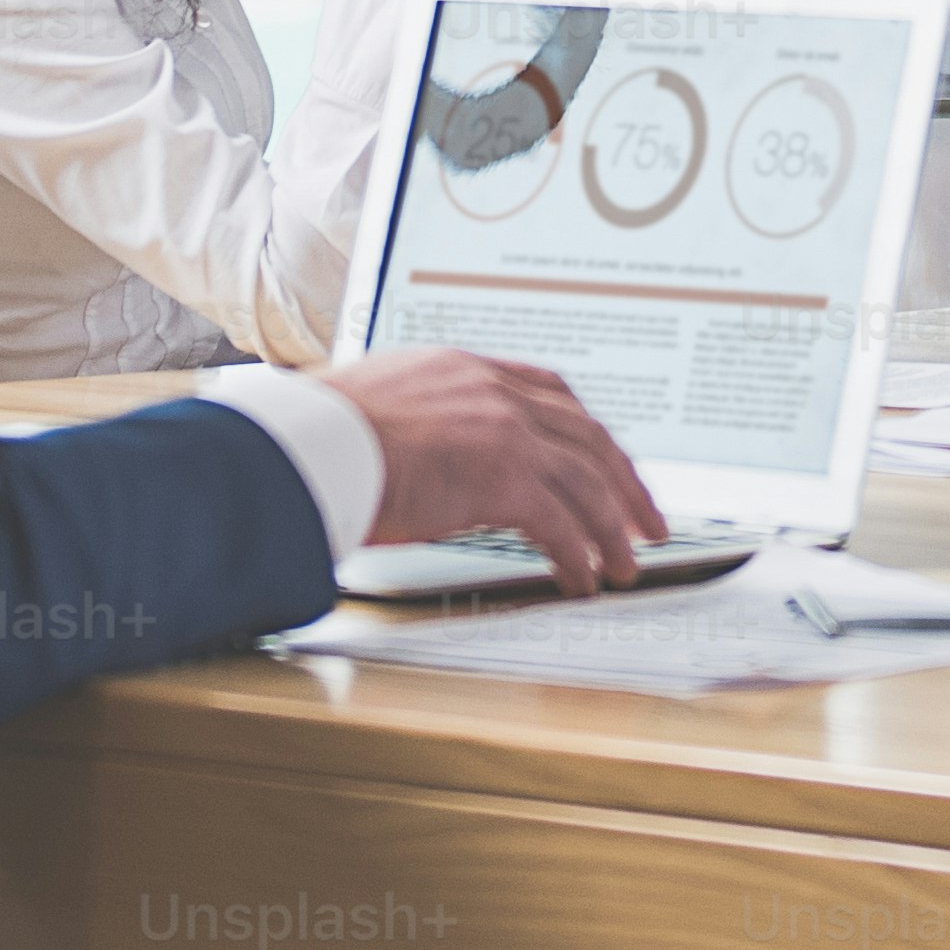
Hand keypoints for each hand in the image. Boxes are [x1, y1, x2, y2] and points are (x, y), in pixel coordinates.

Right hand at [321, 347, 662, 590]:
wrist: (305, 448)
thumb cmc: (317, 439)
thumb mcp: (377, 408)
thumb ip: (416, 422)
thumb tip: (418, 455)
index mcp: (463, 369)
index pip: (548, 390)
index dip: (584, 429)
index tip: (602, 455)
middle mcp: (492, 390)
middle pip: (587, 433)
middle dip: (623, 481)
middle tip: (645, 517)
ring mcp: (502, 429)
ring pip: (586, 481)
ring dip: (612, 529)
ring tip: (624, 565)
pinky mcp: (501, 476)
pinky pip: (561, 523)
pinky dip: (579, 555)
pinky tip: (582, 580)